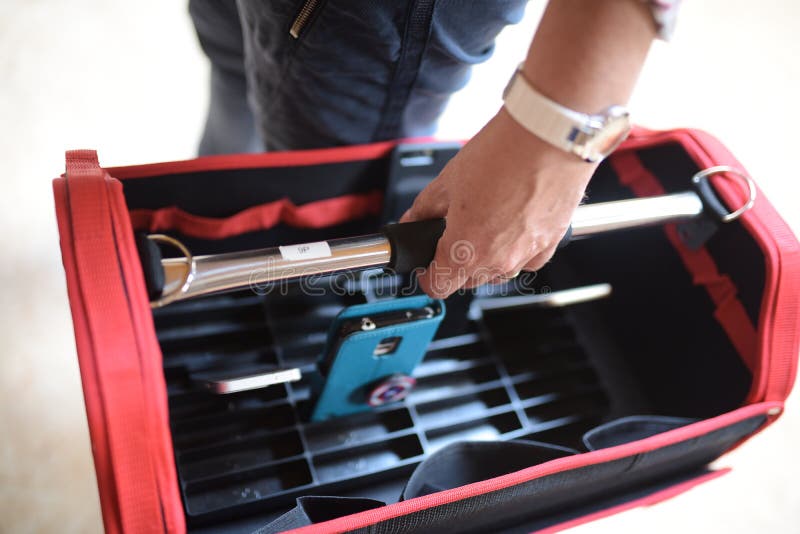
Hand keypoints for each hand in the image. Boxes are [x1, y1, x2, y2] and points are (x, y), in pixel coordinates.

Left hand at [399, 109, 595, 297]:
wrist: (549, 135)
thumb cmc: (503, 153)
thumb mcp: (448, 179)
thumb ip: (425, 208)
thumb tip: (414, 218)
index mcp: (466, 250)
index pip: (438, 286)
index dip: (426, 276)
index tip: (426, 264)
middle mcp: (498, 261)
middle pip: (468, 281)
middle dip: (455, 262)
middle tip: (453, 231)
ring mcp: (527, 254)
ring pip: (498, 272)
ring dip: (486, 258)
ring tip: (485, 220)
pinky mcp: (551, 242)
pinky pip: (526, 260)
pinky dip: (515, 249)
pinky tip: (511, 222)